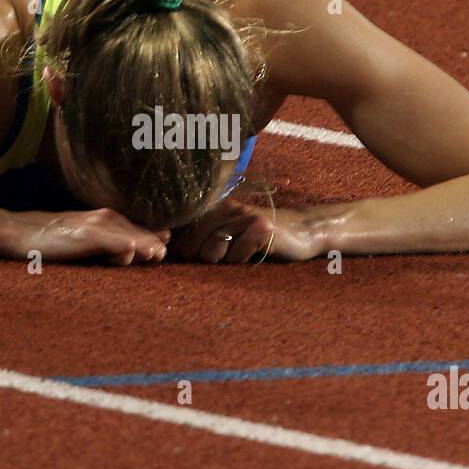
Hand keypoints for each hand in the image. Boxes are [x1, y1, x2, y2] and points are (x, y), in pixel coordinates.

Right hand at [8, 208, 168, 264]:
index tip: (164, 245)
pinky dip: (118, 245)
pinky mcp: (82, 236)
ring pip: (125, 236)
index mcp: (107, 220)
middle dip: (150, 244)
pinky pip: (105, 241)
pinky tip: (130, 249)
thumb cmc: (52, 241)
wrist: (20, 233)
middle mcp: (104, 218)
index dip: (152, 238)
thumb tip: (131, 254)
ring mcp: (93, 226)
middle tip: (161, 254)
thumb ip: (107, 247)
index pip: (137, 230)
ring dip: (141, 245)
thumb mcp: (84, 243)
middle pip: (136, 233)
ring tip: (156, 254)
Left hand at [169, 199, 322, 262]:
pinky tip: (255, 252)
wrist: (301, 231)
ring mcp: (242, 215)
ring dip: (224, 261)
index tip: (196, 255)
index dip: (183, 251)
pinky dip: (244, 261)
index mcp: (212, 208)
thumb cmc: (257, 239)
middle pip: (191, 246)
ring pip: (212, 252)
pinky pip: (237, 256)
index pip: (179, 235)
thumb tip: (168, 251)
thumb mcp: (226, 235)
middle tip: (226, 255)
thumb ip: (198, 239)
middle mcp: (224, 207)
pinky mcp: (260, 227)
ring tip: (239, 252)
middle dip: (202, 260)